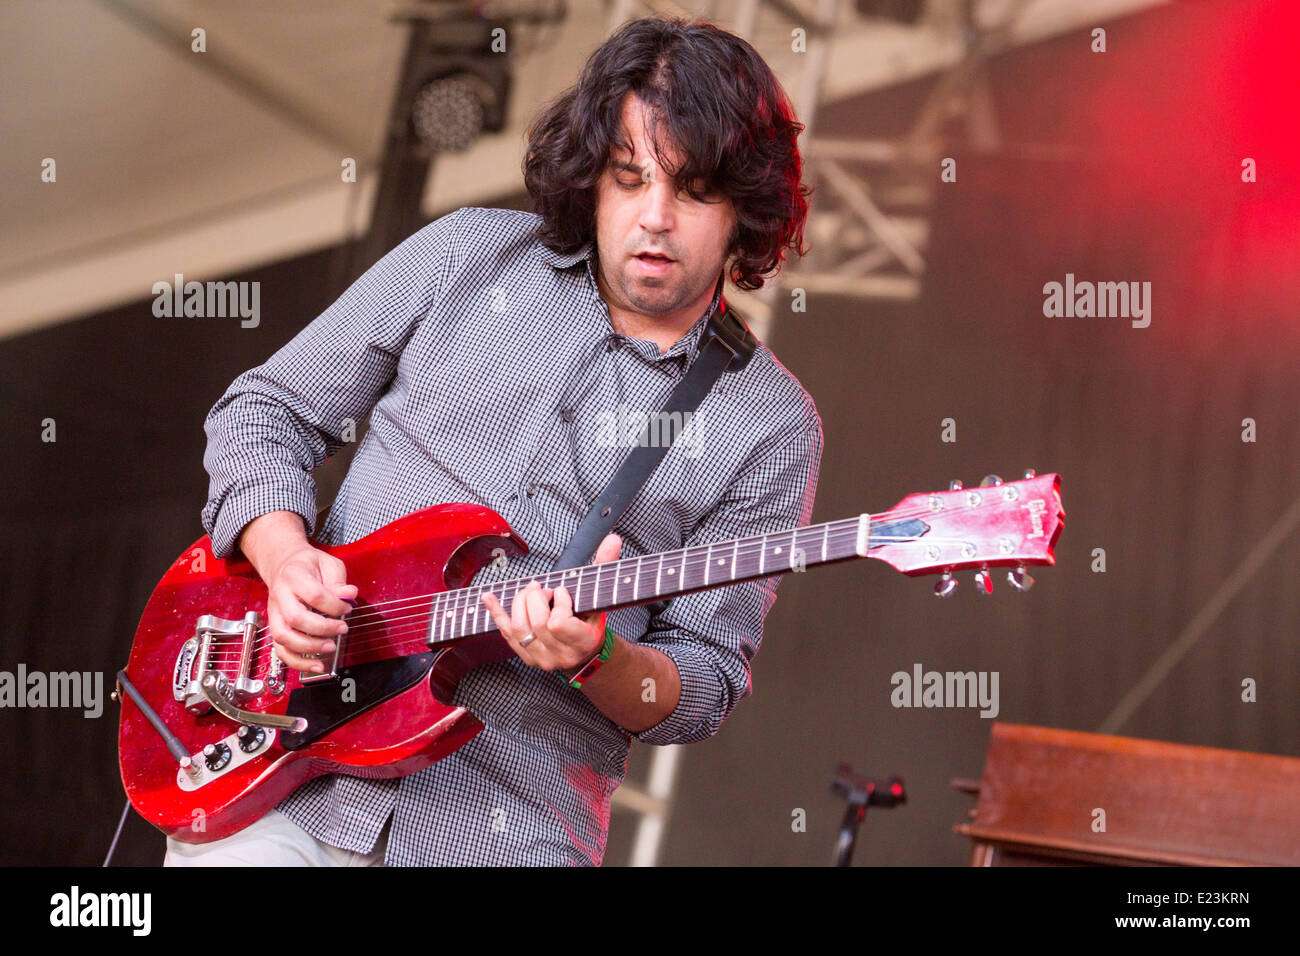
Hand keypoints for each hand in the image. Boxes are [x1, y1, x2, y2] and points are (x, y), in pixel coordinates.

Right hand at [264, 545, 357, 673]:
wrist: (284, 566)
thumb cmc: (308, 566)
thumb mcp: (328, 564)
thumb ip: (339, 581)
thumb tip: (349, 596)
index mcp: (294, 575)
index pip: (315, 594)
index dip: (335, 605)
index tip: (347, 608)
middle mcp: (280, 595)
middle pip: (296, 618)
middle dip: (322, 628)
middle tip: (342, 629)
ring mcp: (275, 613)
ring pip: (283, 637)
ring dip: (309, 647)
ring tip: (330, 647)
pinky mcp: (276, 627)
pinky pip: (281, 650)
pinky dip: (297, 662)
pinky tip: (316, 666)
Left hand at [481, 533, 620, 671]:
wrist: (585, 652)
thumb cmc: (591, 621)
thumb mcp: (599, 596)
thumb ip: (604, 566)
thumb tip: (613, 540)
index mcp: (581, 642)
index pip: (557, 623)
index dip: (558, 603)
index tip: (563, 593)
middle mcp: (560, 654)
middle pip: (536, 622)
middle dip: (537, 598)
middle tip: (545, 590)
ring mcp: (540, 657)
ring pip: (519, 627)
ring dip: (521, 602)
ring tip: (531, 592)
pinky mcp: (525, 654)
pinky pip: (505, 632)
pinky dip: (496, 612)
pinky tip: (489, 597)